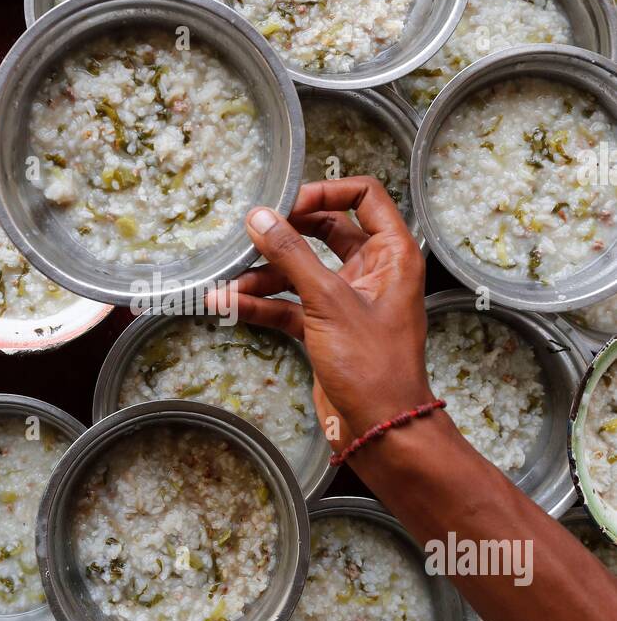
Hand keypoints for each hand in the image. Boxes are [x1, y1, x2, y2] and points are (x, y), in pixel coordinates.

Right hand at [210, 177, 432, 447]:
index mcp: (392, 253)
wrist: (380, 428)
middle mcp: (373, 270)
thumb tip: (260, 217)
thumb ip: (291, 255)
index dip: (325, 191)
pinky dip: (262, 303)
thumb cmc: (372, 365)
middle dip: (285, 233)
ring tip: (227, 279)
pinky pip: (290, 305)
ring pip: (301, 271)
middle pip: (325, 231)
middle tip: (251, 232)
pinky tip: (228, 303)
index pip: (365, 196)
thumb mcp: (327, 302)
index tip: (287, 202)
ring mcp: (347, 300)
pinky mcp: (326, 328)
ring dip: (264, 273)